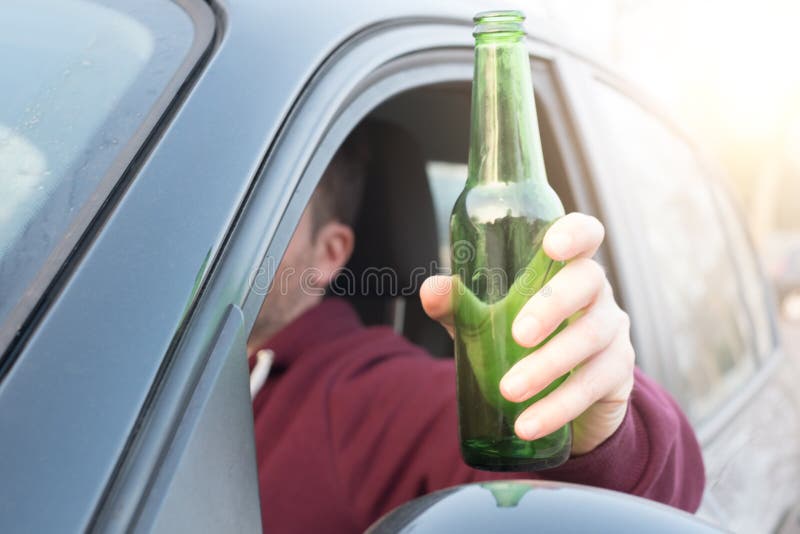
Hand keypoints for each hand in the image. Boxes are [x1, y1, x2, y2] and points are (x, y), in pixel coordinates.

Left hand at [420, 212, 634, 454]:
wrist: (562, 400)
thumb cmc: (520, 343)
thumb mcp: (485, 324)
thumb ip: (458, 307)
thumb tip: (433, 290)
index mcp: (566, 269)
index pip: (586, 235)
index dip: (575, 233)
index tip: (553, 246)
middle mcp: (597, 294)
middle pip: (588, 282)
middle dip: (553, 306)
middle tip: (518, 336)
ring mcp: (612, 332)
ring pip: (590, 338)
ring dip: (548, 365)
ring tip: (509, 390)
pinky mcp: (617, 375)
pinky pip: (593, 386)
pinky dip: (557, 406)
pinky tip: (529, 424)